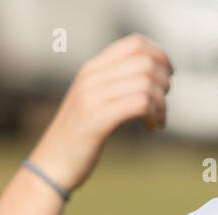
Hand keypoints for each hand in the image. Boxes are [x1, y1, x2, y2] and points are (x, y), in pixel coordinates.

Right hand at [27, 34, 172, 192]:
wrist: (50, 167)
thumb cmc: (77, 139)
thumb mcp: (93, 103)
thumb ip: (113, 86)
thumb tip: (150, 78)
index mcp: (91, 69)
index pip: (134, 43)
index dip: (159, 55)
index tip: (167, 76)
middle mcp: (91, 78)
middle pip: (144, 62)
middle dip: (163, 82)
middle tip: (161, 105)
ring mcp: (91, 98)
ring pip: (145, 83)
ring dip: (161, 103)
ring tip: (157, 120)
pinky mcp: (96, 120)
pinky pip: (138, 103)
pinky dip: (154, 114)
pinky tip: (152, 127)